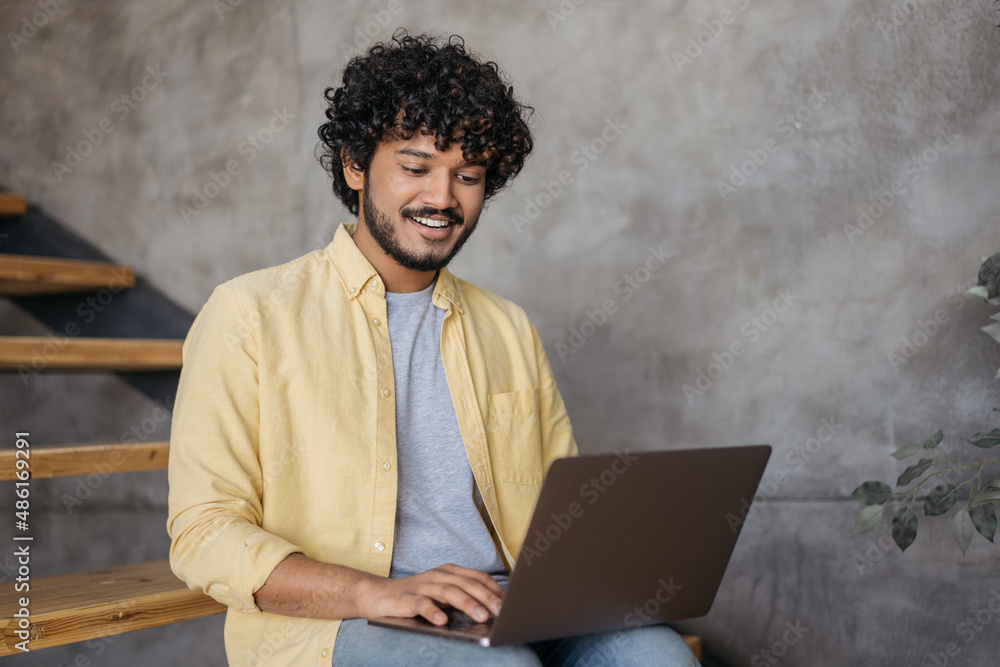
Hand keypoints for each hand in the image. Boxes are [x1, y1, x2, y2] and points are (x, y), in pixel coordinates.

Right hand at [358, 563, 503, 626]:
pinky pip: (421, 604)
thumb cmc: (417, 597)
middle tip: (501, 611)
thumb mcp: (442, 594)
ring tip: (481, 616)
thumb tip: (491, 611)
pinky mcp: (407, 598)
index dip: (494, 589)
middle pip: (466, 583)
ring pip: (448, 592)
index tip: (509, 603)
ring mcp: (422, 586)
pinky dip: (433, 611)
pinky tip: (442, 621)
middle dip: (486, 597)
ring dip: (467, 604)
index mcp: (450, 572)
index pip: (477, 577)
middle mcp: (438, 575)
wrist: (379, 596)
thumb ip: (462, 597)